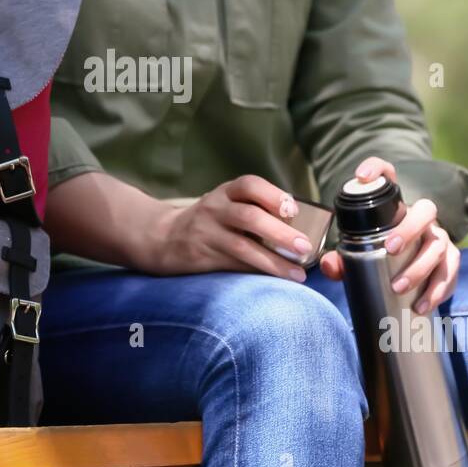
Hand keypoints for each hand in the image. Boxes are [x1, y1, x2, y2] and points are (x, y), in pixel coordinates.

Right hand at [148, 175, 316, 280]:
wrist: (163, 237)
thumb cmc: (209, 221)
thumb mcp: (226, 204)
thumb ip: (255, 208)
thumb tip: (301, 224)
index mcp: (225, 192)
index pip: (249, 185)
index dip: (273, 195)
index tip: (293, 210)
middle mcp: (215, 209)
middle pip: (249, 217)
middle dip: (280, 233)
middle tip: (304, 247)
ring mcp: (207, 233)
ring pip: (242, 247)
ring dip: (273, 261)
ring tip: (297, 274)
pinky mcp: (202, 257)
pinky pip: (233, 265)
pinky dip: (257, 272)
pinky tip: (275, 281)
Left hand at [318, 156, 459, 313]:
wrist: (410, 277)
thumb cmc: (379, 258)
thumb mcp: (358, 257)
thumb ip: (341, 260)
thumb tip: (330, 265)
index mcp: (395, 208)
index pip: (389, 176)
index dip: (377, 169)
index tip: (361, 177)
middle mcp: (422, 218)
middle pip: (425, 210)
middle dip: (409, 228)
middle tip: (390, 248)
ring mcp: (439, 238)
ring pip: (438, 245)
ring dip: (420, 267)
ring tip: (399, 287)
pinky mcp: (451, 262)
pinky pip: (450, 272)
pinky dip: (437, 290)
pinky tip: (421, 304)